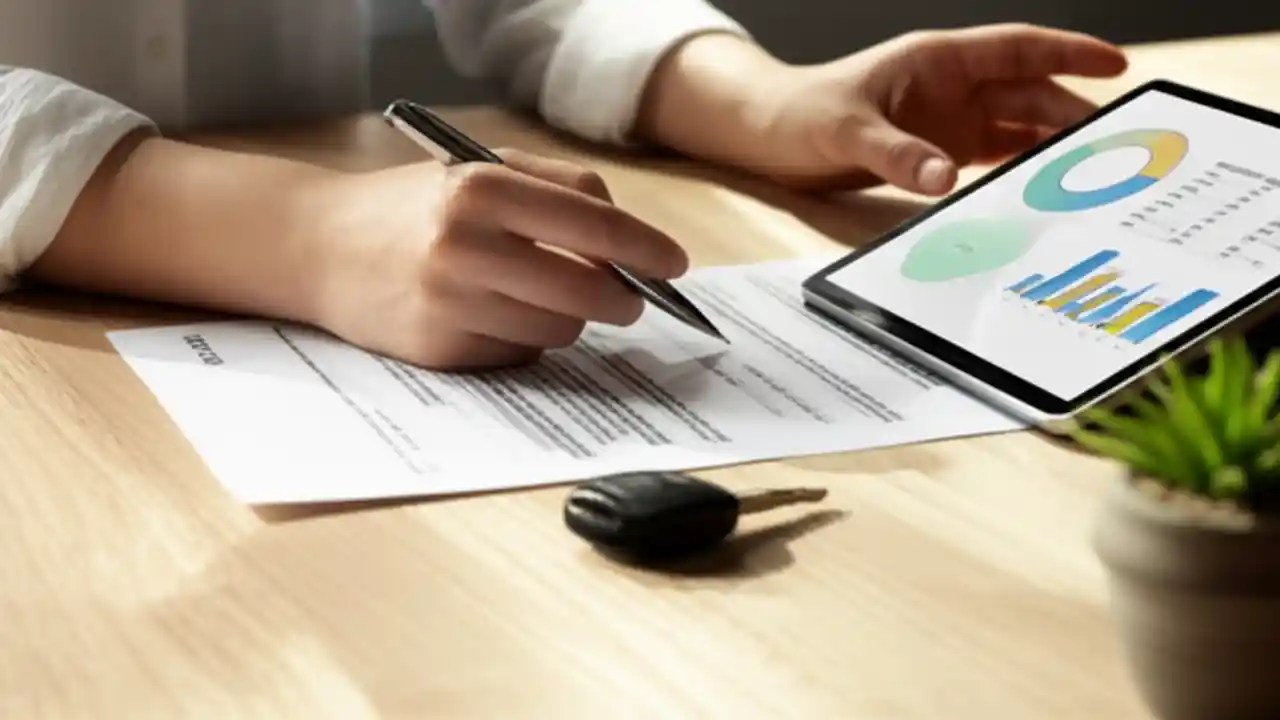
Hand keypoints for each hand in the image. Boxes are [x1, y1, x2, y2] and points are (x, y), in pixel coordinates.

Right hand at [308, 150, 687, 368]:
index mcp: (481, 189)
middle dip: (623, 297)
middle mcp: (465, 247)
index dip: (645, 248)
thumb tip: (630, 244)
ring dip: (568, 317)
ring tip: (530, 292)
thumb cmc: (413, 206)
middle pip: (588, 287)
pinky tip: (488, 315)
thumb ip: (558, 191)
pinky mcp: (441, 351)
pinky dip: (523, 338)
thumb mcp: (480, 170)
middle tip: (631, 298)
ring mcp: (451, 304)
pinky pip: (520, 354)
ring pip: (561, 329)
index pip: (594, 222)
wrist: (317, 246)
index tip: (675, 264)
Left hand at [639, 24, 1127, 194]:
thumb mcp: (846, 131)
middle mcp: (953, 88)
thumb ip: (896, 154)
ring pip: (1019, 129)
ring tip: (1096, 175)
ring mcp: (950, 120)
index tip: (1115, 64)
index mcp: (939, 62)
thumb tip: (944, 179)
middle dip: (1074, 113)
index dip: (1068, 53)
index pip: (1018, 50)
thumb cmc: (802, 115)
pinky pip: (994, 159)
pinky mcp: (940, 151)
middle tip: (1119, 144)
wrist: (770, 136)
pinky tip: (1046, 192)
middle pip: (1030, 95)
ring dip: (1054, 148)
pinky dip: (1022, 172)